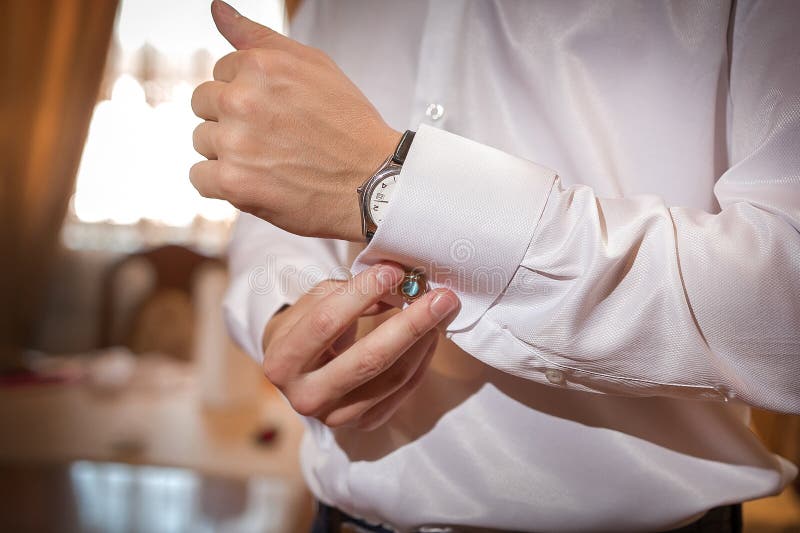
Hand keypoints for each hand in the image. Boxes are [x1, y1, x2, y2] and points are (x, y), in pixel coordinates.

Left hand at [190, 0, 399, 240]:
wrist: (374, 181)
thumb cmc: (348, 124)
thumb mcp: (313, 65)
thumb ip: (259, 37)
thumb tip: (218, 10)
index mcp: (260, 66)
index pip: (221, 72)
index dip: (248, 93)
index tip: (274, 112)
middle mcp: (242, 100)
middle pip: (203, 104)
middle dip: (231, 119)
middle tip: (271, 137)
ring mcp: (235, 143)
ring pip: (201, 141)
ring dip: (227, 152)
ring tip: (269, 161)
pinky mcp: (234, 183)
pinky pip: (200, 178)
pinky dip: (221, 183)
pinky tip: (253, 182)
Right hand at [261, 263, 458, 430]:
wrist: (295, 373)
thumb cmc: (305, 327)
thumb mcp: (314, 302)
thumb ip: (349, 293)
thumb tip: (396, 286)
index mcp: (283, 362)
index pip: (326, 323)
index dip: (362, 294)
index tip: (394, 271)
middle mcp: (306, 396)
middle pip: (368, 359)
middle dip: (410, 324)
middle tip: (440, 297)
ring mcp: (336, 416)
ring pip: (392, 378)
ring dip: (423, 340)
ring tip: (441, 311)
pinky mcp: (363, 423)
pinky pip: (402, 391)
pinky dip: (422, 360)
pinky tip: (432, 335)